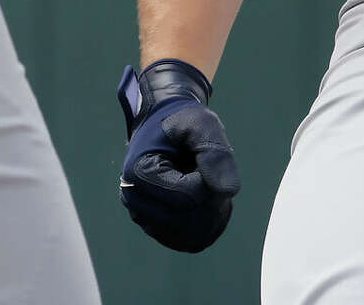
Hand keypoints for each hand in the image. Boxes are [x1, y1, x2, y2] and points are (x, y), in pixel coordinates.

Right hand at [116, 58, 240, 252]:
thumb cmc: (183, 122)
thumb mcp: (202, 122)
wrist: (166, 128)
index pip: (189, 197)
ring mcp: (145, 219)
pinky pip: (194, 241)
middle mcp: (135, 202)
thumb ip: (215, 152)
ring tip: (207, 180)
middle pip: (192, 222)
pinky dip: (210, 222)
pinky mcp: (159, 230)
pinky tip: (205, 197)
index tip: (204, 155)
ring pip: (195, 237)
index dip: (210, 178)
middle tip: (211, 168)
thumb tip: (229, 191)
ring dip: (214, 211)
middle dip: (214, 197)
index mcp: (138, 174)